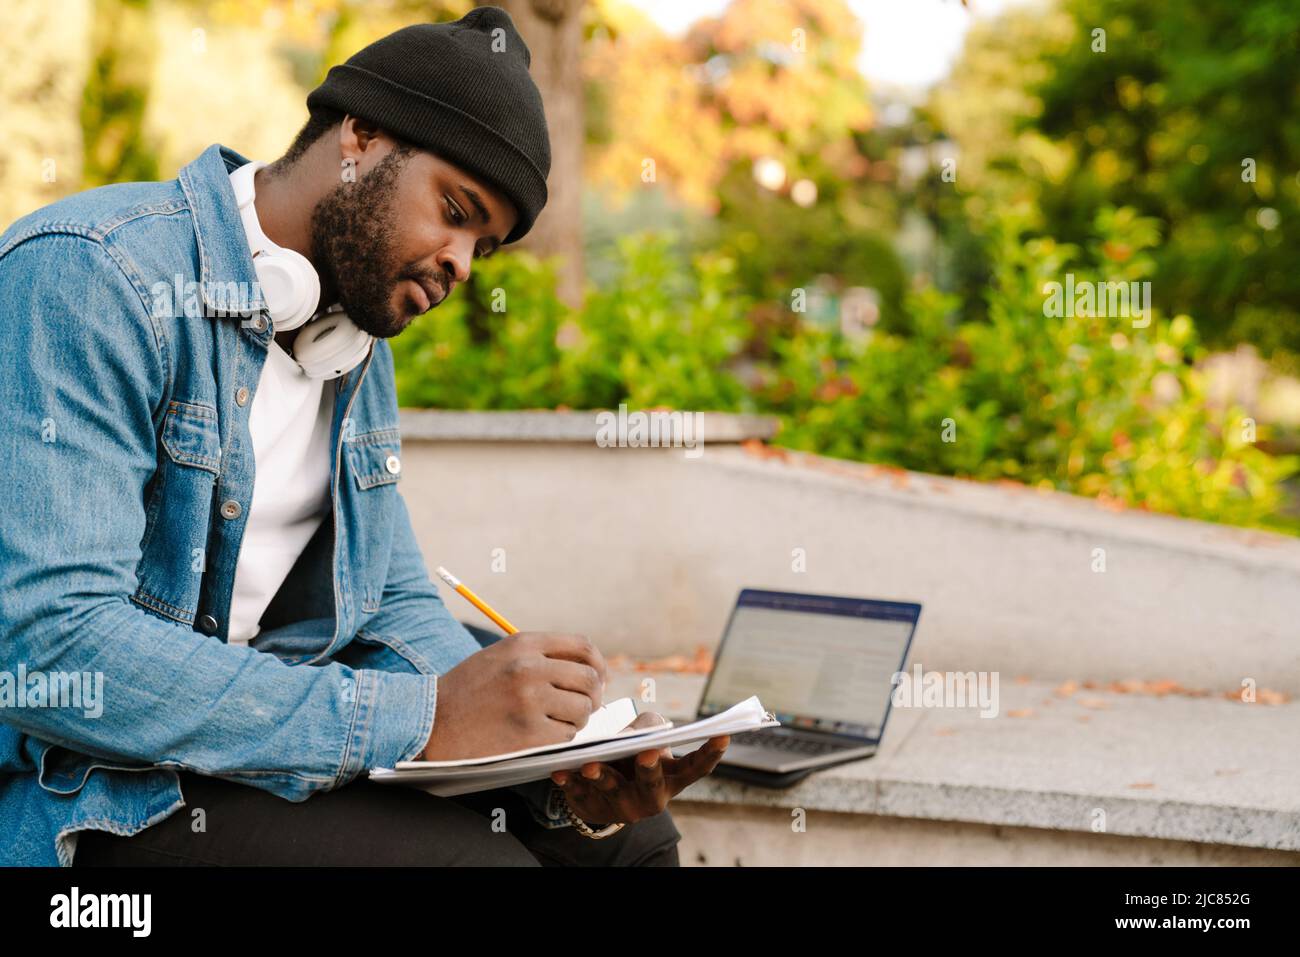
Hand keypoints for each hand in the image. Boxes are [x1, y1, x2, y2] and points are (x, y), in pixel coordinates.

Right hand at [420, 632, 606, 760]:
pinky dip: (561, 738)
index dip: (597, 664)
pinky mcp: (529, 733)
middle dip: (592, 696)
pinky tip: (542, 735)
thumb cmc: (469, 690)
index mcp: (524, 644)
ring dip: (576, 719)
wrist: (432, 722)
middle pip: (589, 679)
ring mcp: (531, 701)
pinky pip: (567, 735)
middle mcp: (530, 668)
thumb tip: (588, 666)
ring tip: (555, 721)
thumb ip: (541, 655)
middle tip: (581, 706)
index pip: (583, 646)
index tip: (597, 678)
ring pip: (583, 710)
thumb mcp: (502, 655)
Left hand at [549, 711, 729, 825]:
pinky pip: (577, 796)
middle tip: (647, 754)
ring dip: (601, 776)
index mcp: (671, 780)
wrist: (600, 791)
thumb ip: (646, 729)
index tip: (723, 734)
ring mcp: (620, 807)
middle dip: (649, 769)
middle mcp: (650, 798)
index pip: (696, 769)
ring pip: (611, 790)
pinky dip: (569, 783)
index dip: (710, 754)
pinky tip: (559, 772)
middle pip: (652, 784)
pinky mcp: (591, 809)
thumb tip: (633, 732)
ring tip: (589, 766)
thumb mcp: (645, 741)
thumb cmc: (631, 755)